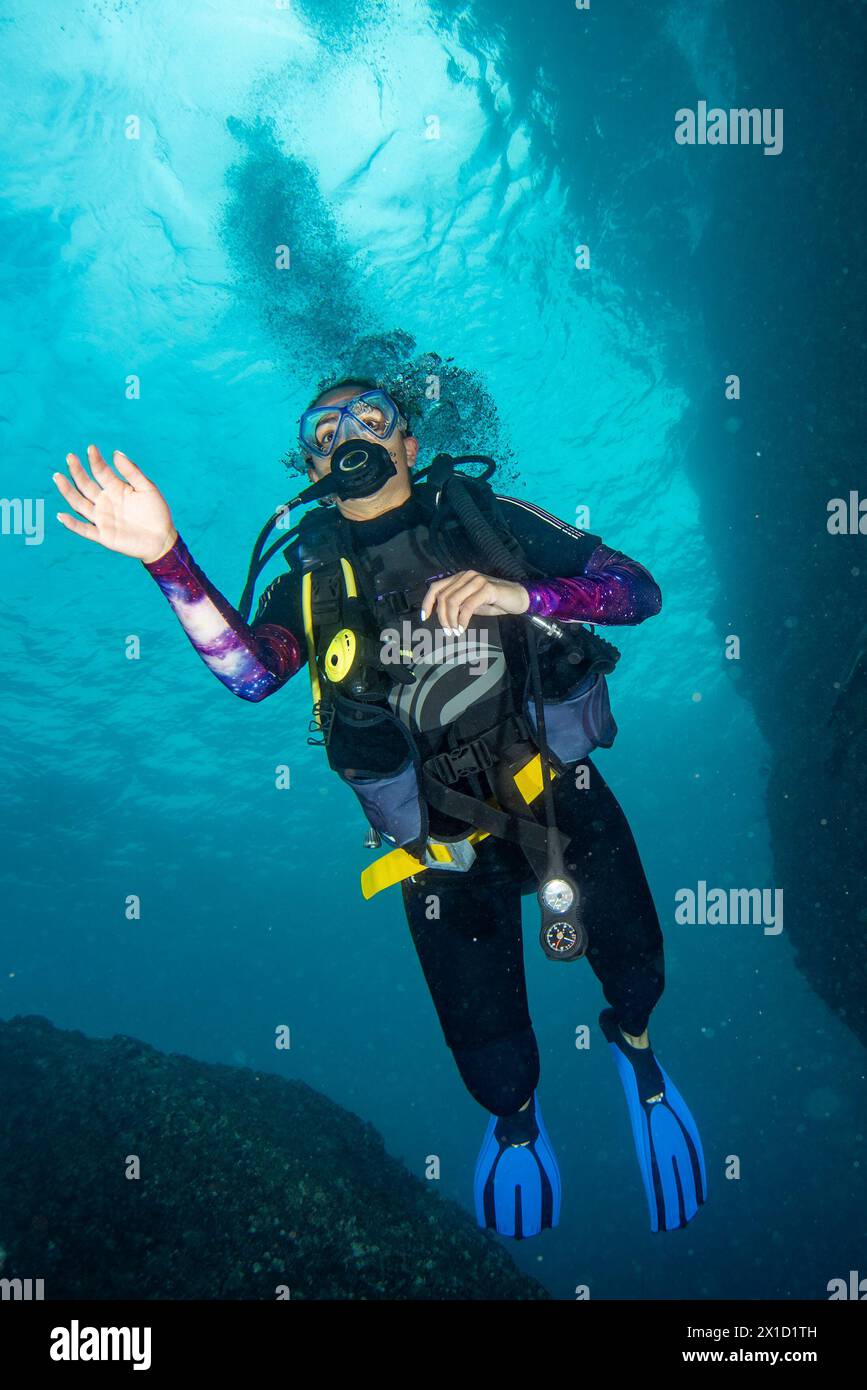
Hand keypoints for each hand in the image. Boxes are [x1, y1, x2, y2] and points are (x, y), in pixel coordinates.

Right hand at [54, 445, 176, 563]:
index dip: (95, 460)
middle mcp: (105, 502)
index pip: (101, 472)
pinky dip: (72, 524)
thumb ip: (132, 472)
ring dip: (68, 491)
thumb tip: (116, 453)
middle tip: (70, 457)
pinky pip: (84, 529)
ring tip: (58, 477)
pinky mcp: (103, 535)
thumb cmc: (156, 512)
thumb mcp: (147, 488)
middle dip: (77, 471)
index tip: (91, 448)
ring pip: (80, 504)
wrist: (162, 539)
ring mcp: (102, 518)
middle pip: (86, 485)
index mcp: (116, 488)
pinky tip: (61, 515)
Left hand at [419, 570, 529, 632]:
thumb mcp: (471, 603)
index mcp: (459, 578)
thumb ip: (456, 605)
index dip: (427, 603)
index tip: (424, 618)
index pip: (436, 587)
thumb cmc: (494, 602)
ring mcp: (476, 580)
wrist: (517, 598)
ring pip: (453, 601)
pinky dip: (462, 619)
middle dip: (442, 617)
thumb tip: (441, 616)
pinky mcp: (487, 588)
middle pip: (443, 597)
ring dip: (450, 620)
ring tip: (455, 632)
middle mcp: (465, 576)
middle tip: (448, 632)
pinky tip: (463, 628)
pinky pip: (468, 606)